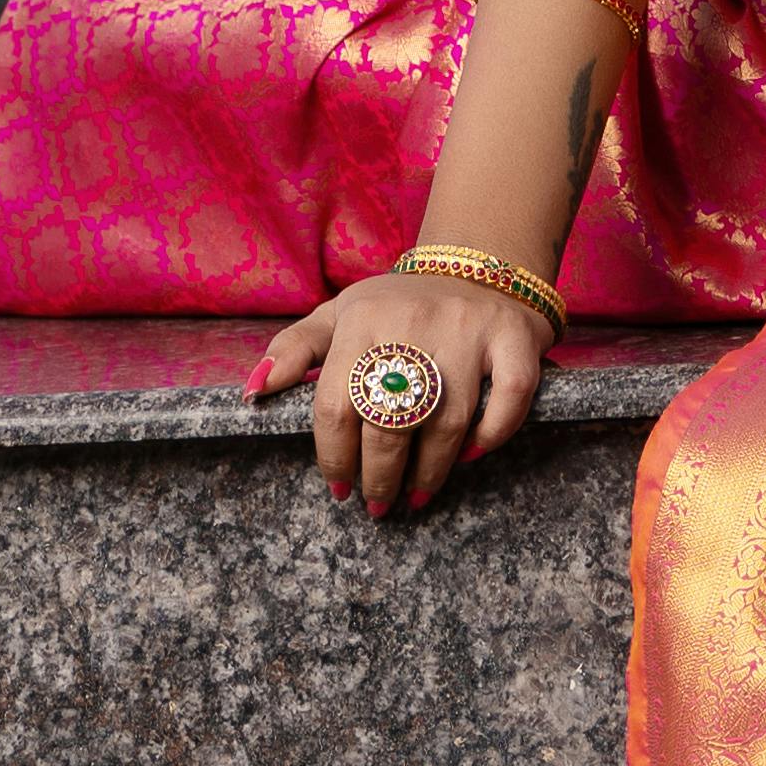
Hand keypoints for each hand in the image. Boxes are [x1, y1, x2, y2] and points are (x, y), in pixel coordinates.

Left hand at [251, 264, 548, 515]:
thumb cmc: (396, 304)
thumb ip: (293, 350)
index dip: (334, 458)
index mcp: (361, 321)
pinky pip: (510, 397)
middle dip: (380, 476)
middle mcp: (413, 325)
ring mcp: (466, 332)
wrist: (473, 262)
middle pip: (390, 422)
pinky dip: (493, 433)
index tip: (340, 489)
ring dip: (430, 471)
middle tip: (378, 503)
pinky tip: (471, 456)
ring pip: (448, 421)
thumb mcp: (338, 314)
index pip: (336, 406)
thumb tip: (253, 393)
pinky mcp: (512, 337)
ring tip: (416, 496)